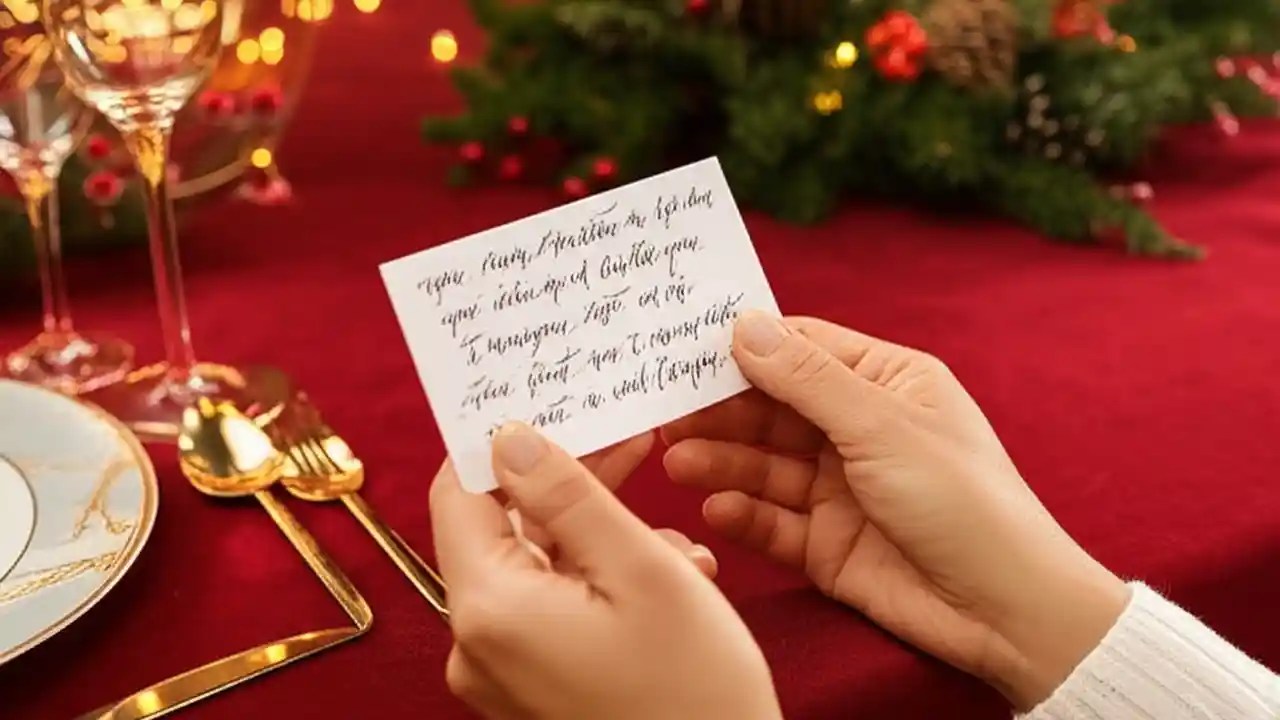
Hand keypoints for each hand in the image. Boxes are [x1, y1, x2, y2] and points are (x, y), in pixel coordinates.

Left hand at [431, 422, 781, 719]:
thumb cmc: (694, 693)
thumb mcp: (641, 570)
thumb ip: (569, 494)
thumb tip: (511, 437)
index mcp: (489, 608)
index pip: (458, 492)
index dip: (498, 440)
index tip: (549, 402)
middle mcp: (477, 644)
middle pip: (504, 528)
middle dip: (569, 485)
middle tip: (629, 443)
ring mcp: (503, 673)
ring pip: (538, 567)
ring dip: (599, 537)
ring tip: (675, 545)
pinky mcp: (533, 689)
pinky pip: (552, 611)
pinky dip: (600, 584)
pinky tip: (667, 581)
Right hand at [662, 313, 1129, 708]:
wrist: (1008, 612)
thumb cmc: (965, 503)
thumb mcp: (881, 425)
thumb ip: (806, 378)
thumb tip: (744, 324)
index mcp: (888, 383)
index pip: (803, 349)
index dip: (745, 348)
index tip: (683, 350)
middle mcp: (862, 430)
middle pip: (773, 408)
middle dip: (721, 410)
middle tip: (664, 412)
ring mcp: (843, 488)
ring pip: (766, 465)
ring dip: (722, 460)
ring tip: (677, 461)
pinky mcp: (829, 544)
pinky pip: (774, 521)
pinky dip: (744, 513)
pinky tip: (718, 508)